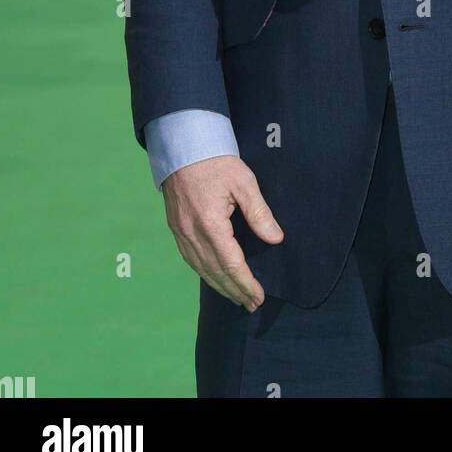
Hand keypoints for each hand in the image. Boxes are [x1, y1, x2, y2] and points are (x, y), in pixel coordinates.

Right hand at [161, 155, 283, 310]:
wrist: (184, 146)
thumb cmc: (216, 161)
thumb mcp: (244, 182)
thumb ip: (259, 213)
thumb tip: (275, 238)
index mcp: (210, 223)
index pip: (231, 263)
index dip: (245, 283)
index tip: (259, 296)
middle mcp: (192, 233)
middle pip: (215, 272)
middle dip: (234, 290)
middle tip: (251, 304)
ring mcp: (180, 231)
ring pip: (200, 268)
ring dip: (219, 286)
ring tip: (236, 297)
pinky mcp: (176, 227)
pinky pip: (190, 259)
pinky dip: (204, 272)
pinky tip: (214, 277)